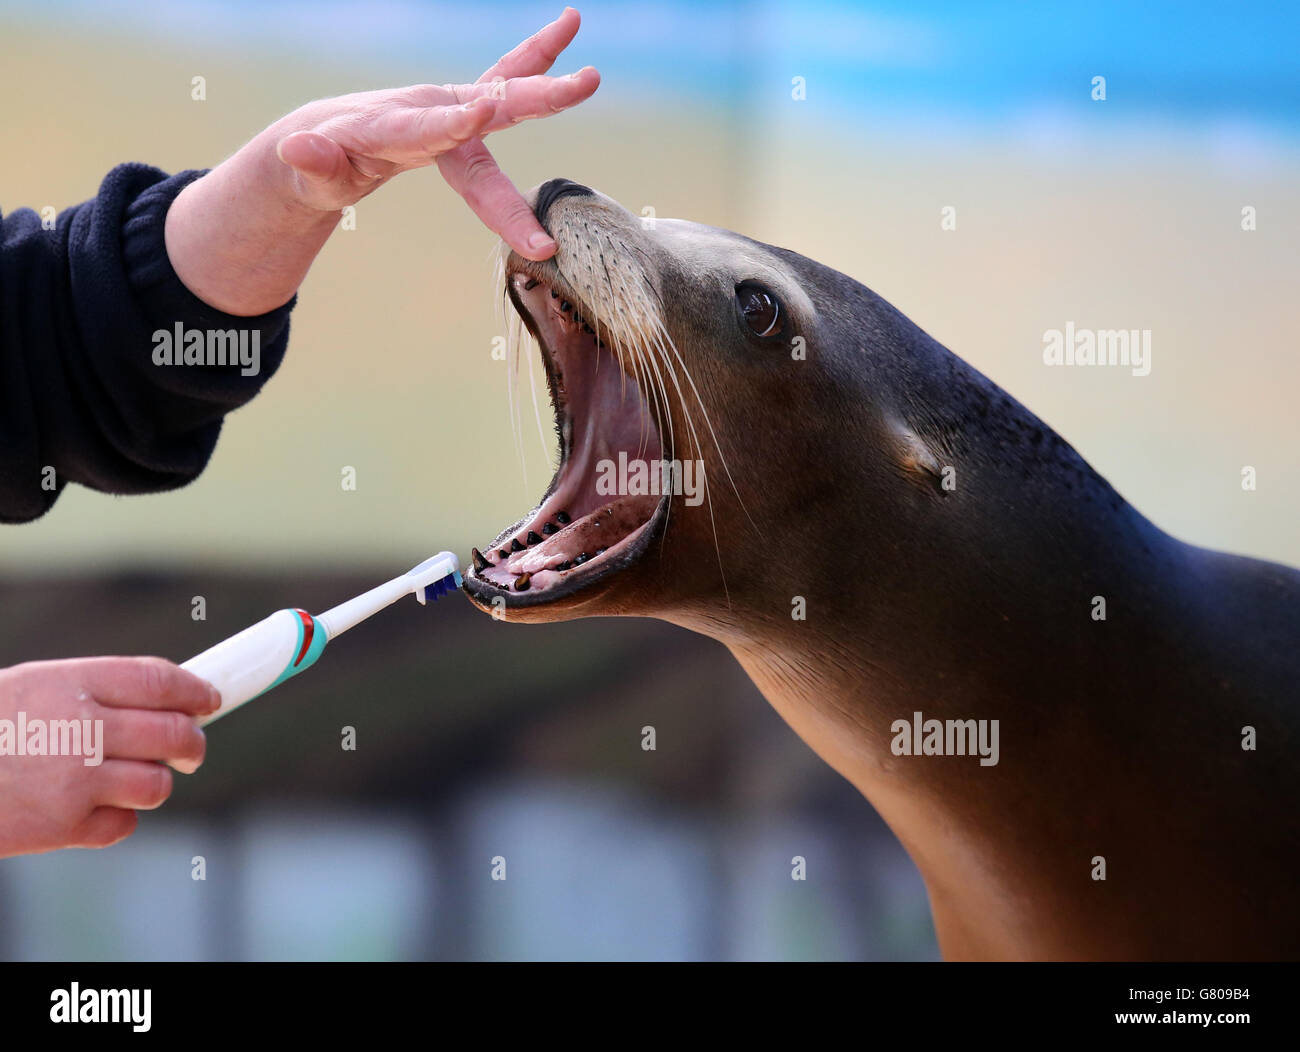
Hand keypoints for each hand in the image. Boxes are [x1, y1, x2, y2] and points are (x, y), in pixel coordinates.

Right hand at [0, 657, 217, 857]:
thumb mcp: (36, 687)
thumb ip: (98, 691)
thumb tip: (173, 699)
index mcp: (74, 683)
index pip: (161, 682)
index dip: (196, 692)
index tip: (209, 700)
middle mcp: (82, 729)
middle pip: (176, 735)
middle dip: (193, 743)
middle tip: (190, 747)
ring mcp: (76, 780)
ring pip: (158, 784)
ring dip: (151, 782)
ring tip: (123, 778)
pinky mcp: (64, 827)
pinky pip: (124, 824)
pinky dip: (115, 819)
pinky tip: (87, 808)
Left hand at [165, 8, 598, 314]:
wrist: (325, 140)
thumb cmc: (316, 168)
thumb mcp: (309, 176)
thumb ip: (310, 164)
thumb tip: (295, 148)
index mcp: (393, 128)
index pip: (427, 129)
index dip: (453, 123)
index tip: (481, 110)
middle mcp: (429, 109)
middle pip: (489, 105)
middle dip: (537, 98)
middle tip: (586, 82)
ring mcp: (451, 107)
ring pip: (505, 86)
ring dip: (547, 67)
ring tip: (592, 61)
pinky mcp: (465, 111)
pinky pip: (506, 85)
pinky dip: (537, 60)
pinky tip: (568, 32)